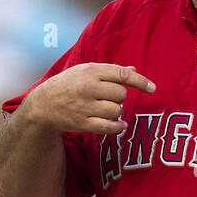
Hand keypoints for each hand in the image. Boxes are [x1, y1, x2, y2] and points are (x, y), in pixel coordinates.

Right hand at [27, 62, 154, 135]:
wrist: (43, 103)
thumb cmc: (69, 84)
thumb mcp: (86, 71)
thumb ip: (110, 71)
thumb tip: (133, 69)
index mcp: (90, 71)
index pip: (121, 74)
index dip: (140, 81)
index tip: (152, 88)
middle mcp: (88, 88)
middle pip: (121, 94)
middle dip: (120, 97)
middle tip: (110, 98)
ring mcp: (84, 106)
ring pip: (116, 111)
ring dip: (116, 111)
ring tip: (106, 109)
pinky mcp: (82, 123)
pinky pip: (108, 127)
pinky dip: (118, 127)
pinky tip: (120, 125)